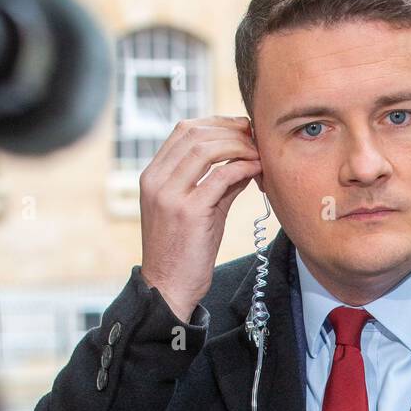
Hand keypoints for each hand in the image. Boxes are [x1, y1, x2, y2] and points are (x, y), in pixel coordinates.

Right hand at [138, 114, 263, 322]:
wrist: (169, 288)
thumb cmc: (184, 252)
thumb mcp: (197, 210)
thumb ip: (216, 183)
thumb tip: (244, 161)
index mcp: (153, 176)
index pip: (183, 130)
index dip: (216, 123)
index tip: (242, 129)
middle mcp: (156, 180)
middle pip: (195, 133)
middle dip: (230, 130)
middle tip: (255, 138)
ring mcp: (170, 195)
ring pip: (207, 149)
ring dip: (238, 146)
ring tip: (258, 154)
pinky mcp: (189, 212)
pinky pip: (221, 176)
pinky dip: (242, 167)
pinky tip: (257, 171)